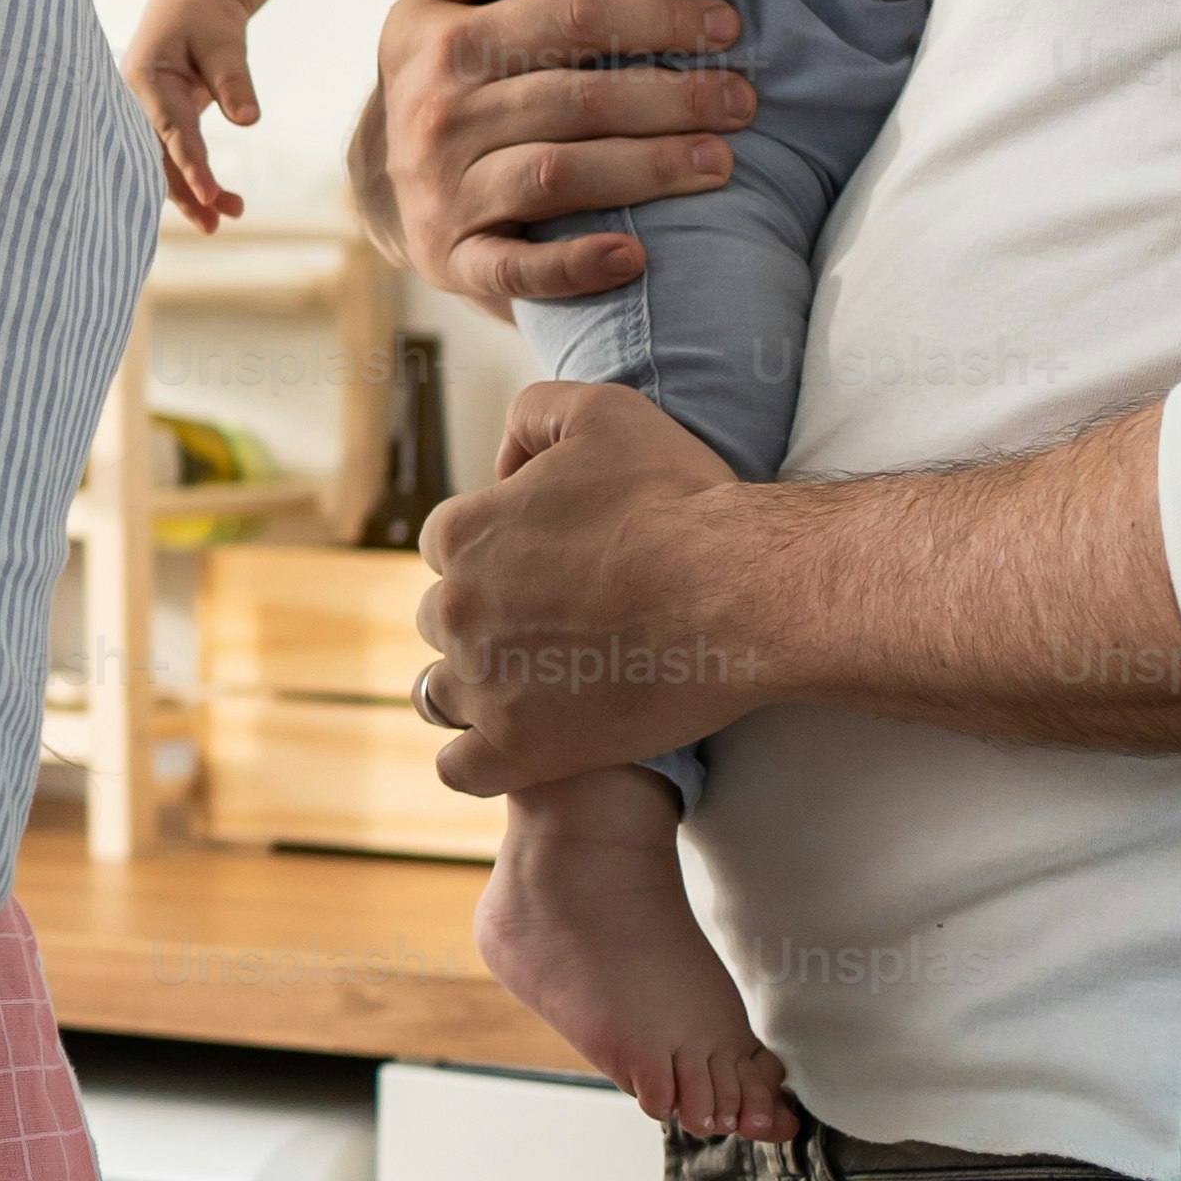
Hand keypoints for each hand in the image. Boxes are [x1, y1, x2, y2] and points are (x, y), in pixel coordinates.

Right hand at [121, 0, 257, 230]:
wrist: (187, 3)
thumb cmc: (204, 18)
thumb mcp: (224, 40)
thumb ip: (233, 79)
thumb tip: (248, 120)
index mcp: (146, 78)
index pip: (171, 128)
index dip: (189, 164)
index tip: (209, 193)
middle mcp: (135, 103)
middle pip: (156, 158)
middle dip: (184, 193)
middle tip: (214, 225)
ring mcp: (142, 117)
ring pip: (161, 165)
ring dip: (191, 193)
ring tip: (230, 216)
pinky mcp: (156, 125)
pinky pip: (170, 160)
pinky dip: (193, 180)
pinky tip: (222, 202)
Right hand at [358, 0, 752, 314]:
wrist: (388, 183)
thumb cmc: (442, 78)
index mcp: (441, 40)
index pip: (565, 18)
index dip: (654, 19)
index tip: (724, 27)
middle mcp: (437, 115)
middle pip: (576, 98)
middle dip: (673, 97)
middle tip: (741, 102)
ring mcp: (443, 191)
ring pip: (558, 174)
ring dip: (648, 169)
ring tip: (718, 162)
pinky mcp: (453, 259)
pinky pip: (515, 269)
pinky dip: (575, 267)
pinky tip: (634, 257)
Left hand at [413, 380, 776, 789]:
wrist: (739, 590)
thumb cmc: (679, 499)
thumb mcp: (604, 412)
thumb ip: (535, 415)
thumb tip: (503, 463)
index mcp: (463, 533)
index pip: (448, 547)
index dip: (495, 554)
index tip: (547, 567)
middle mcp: (457, 609)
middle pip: (445, 619)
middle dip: (485, 621)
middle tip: (552, 629)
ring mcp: (483, 684)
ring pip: (441, 694)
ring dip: (474, 691)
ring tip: (530, 691)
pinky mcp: (518, 748)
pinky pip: (458, 768)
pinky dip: (477, 761)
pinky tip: (512, 750)